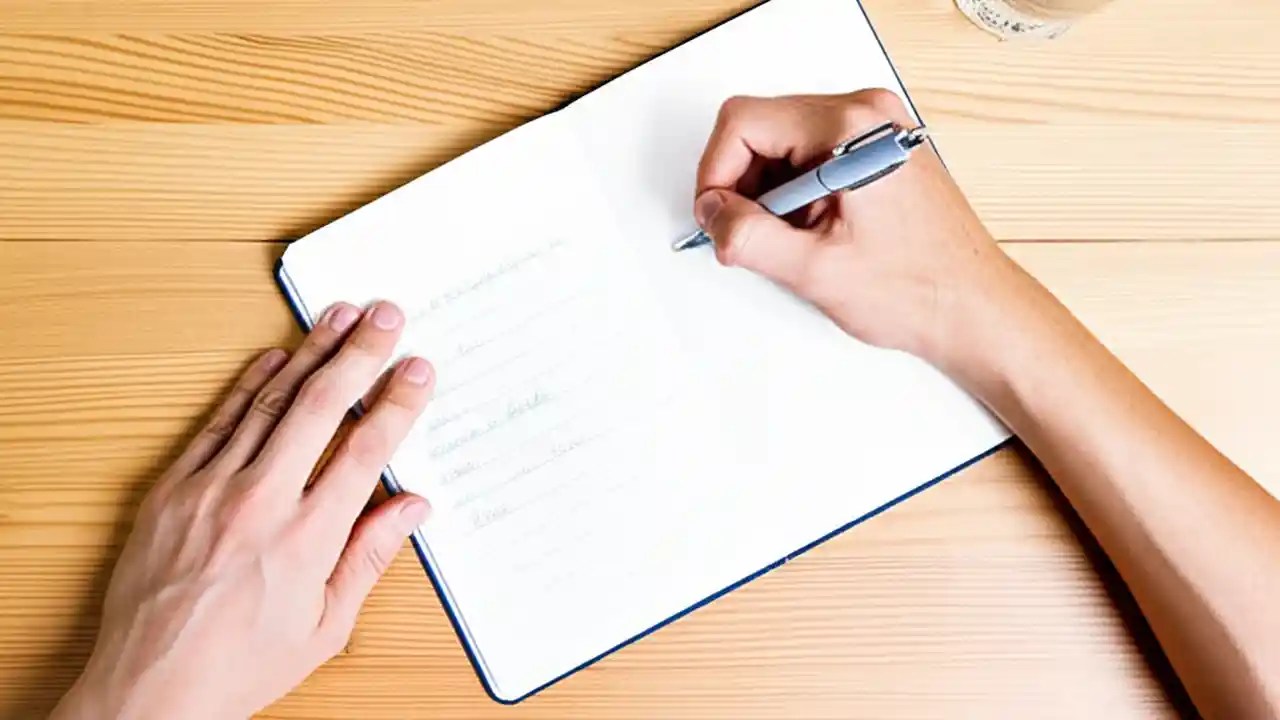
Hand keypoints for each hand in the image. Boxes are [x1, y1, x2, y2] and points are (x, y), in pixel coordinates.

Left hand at [51, 301, 433, 719]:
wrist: (149, 688)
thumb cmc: (238, 665)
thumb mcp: (325, 625)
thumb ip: (369, 557)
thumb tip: (410, 507)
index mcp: (308, 538)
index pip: (366, 449)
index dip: (398, 402)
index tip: (417, 369)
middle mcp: (261, 502)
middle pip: (322, 407)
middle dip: (359, 353)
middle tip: (385, 314)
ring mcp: (212, 489)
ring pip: (270, 403)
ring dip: (309, 353)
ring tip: (338, 315)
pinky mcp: (173, 488)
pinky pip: (217, 422)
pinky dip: (248, 386)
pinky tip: (274, 358)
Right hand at [693, 90, 1020, 366]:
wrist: (974, 308)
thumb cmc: (920, 288)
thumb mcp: (815, 270)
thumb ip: (747, 236)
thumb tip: (712, 214)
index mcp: (851, 129)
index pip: (743, 122)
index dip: (715, 174)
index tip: (718, 216)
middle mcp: (866, 115)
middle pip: (760, 128)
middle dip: (744, 186)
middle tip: (756, 236)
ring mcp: (875, 129)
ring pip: (782, 144)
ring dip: (771, 193)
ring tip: (799, 239)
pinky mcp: (877, 149)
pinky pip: (810, 156)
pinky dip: (796, 194)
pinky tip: (815, 231)